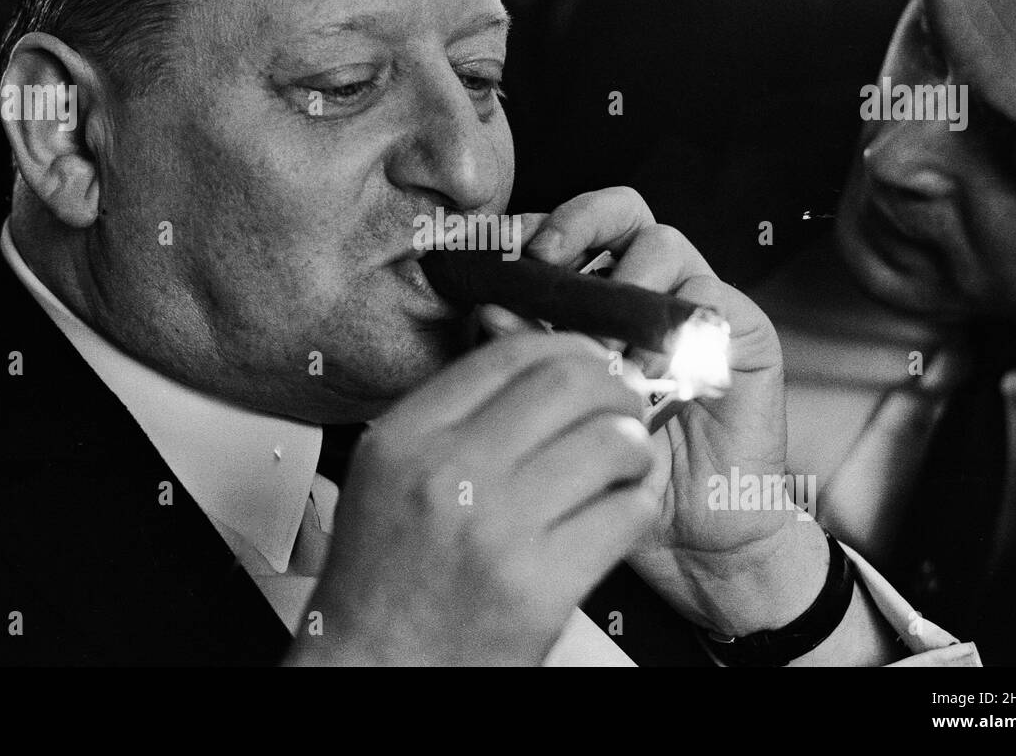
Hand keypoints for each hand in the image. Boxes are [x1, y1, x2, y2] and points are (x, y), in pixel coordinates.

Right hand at [285, 331, 658, 665]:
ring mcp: (498, 530)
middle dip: (615, 386)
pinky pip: (625, 514)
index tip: (590, 361)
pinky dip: (638, 504)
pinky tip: (620, 510)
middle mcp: (450, 473)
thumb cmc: (385, 578)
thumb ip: (455, 413)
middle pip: (569, 383)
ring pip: (610, 442)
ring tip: (625, 461)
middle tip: (624, 404)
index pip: (512, 353)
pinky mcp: (540, 587)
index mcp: (409, 436)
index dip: (569, 346)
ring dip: (634, 446)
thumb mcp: (392, 470)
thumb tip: (541, 363)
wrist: (377, 668)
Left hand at [488, 187, 828, 636]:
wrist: (690, 527)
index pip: (574, 227)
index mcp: (600, 291)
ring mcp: (695, 302)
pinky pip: (706, 300)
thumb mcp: (558, 406)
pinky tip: (648, 377)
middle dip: (579, 225)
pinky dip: (670, 332)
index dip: (542, 225)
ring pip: (662, 244)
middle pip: (621, 209)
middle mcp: (649, 286)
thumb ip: (528, 354)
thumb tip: (487, 310)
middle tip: (548, 265)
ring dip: (623, 289)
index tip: (507, 256)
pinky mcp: (739, 329)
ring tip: (602, 351)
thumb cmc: (614, 463)